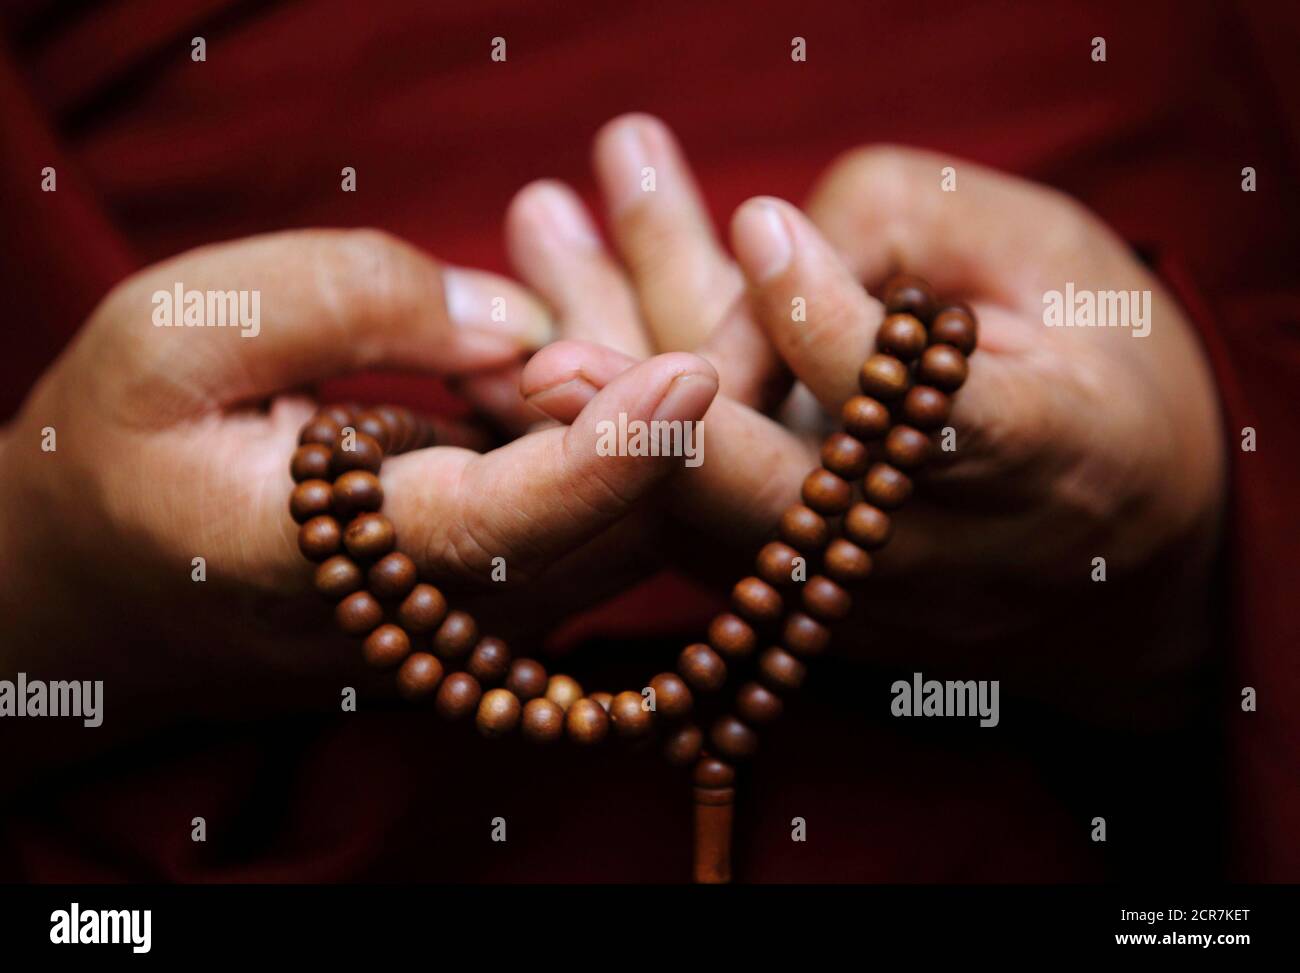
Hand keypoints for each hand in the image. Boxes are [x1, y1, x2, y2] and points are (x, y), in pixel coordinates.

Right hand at [0, 228, 717, 748]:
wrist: (111, 575)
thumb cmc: (124, 444)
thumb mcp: (177, 329)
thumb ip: (345, 301)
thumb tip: (515, 323)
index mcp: (328, 566)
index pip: (499, 529)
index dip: (606, 451)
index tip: (692, 368)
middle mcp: (430, 622)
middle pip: (606, 530)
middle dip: (689, 399)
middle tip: (742, 262)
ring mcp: (481, 622)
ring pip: (629, 524)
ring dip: (672, 399)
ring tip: (674, 266)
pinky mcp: (507, 595)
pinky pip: (608, 513)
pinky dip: (632, 418)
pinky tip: (617, 323)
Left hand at [514, 116, 1225, 723]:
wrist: (1120, 547)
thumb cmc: (1101, 371)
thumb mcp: (1054, 260)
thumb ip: (912, 233)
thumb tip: (756, 252)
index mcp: (1054, 464)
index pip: (932, 420)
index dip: (831, 326)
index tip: (759, 220)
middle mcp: (946, 561)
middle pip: (779, 512)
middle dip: (659, 423)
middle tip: (551, 357)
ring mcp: (864, 608)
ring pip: (708, 527)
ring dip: (610, 418)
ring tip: (535, 307)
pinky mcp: (805, 618)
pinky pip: (693, 538)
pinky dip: (621, 452)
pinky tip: (555, 353)